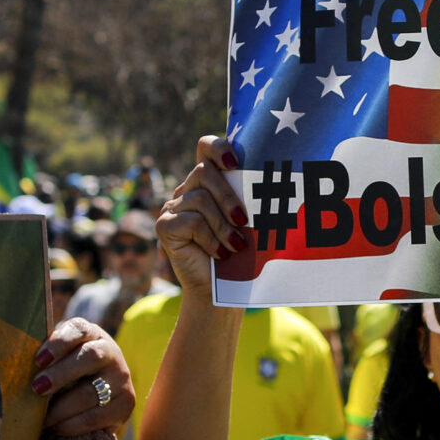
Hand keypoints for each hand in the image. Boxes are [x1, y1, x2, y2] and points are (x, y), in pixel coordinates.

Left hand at [29, 317, 135, 437]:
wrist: (101, 389)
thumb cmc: (66, 369)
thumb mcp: (59, 356)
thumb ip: (45, 357)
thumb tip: (16, 366)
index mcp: (91, 333)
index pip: (78, 330)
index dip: (59, 343)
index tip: (38, 359)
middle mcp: (111, 351)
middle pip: (90, 357)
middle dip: (61, 374)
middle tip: (37, 389)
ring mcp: (122, 378)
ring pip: (90, 393)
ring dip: (61, 408)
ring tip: (41, 418)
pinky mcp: (126, 403)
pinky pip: (96, 418)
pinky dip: (72, 425)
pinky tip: (55, 427)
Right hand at [156, 135, 249, 304]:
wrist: (219, 292)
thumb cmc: (239, 255)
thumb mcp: (247, 223)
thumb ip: (249, 200)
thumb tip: (275, 183)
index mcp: (209, 183)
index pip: (206, 147)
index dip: (218, 147)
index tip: (235, 162)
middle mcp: (187, 190)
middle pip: (204, 172)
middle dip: (228, 196)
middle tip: (243, 220)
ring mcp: (172, 207)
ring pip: (199, 199)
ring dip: (222, 225)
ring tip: (237, 245)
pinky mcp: (164, 226)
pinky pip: (190, 221)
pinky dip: (210, 238)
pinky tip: (221, 253)